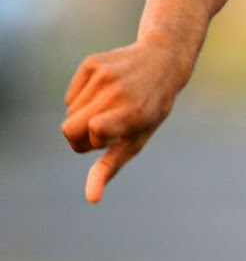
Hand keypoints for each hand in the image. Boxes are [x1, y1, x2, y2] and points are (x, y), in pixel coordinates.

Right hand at [61, 36, 192, 203]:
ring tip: (108, 109)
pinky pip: (69, 97)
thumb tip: (91, 199)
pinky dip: (80, 102)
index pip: (93, 132)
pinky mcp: (91, 63)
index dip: (95, 141)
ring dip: (82, 118)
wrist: (162, 60)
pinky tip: (103, 93)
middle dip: (78, 137)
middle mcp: (118, 91)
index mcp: (134, 112)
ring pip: (68, 113)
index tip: (110, 137)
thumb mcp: (138, 138)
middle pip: (68, 128)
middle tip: (100, 132)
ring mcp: (104, 74)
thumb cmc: (150, 108)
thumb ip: (111, 167)